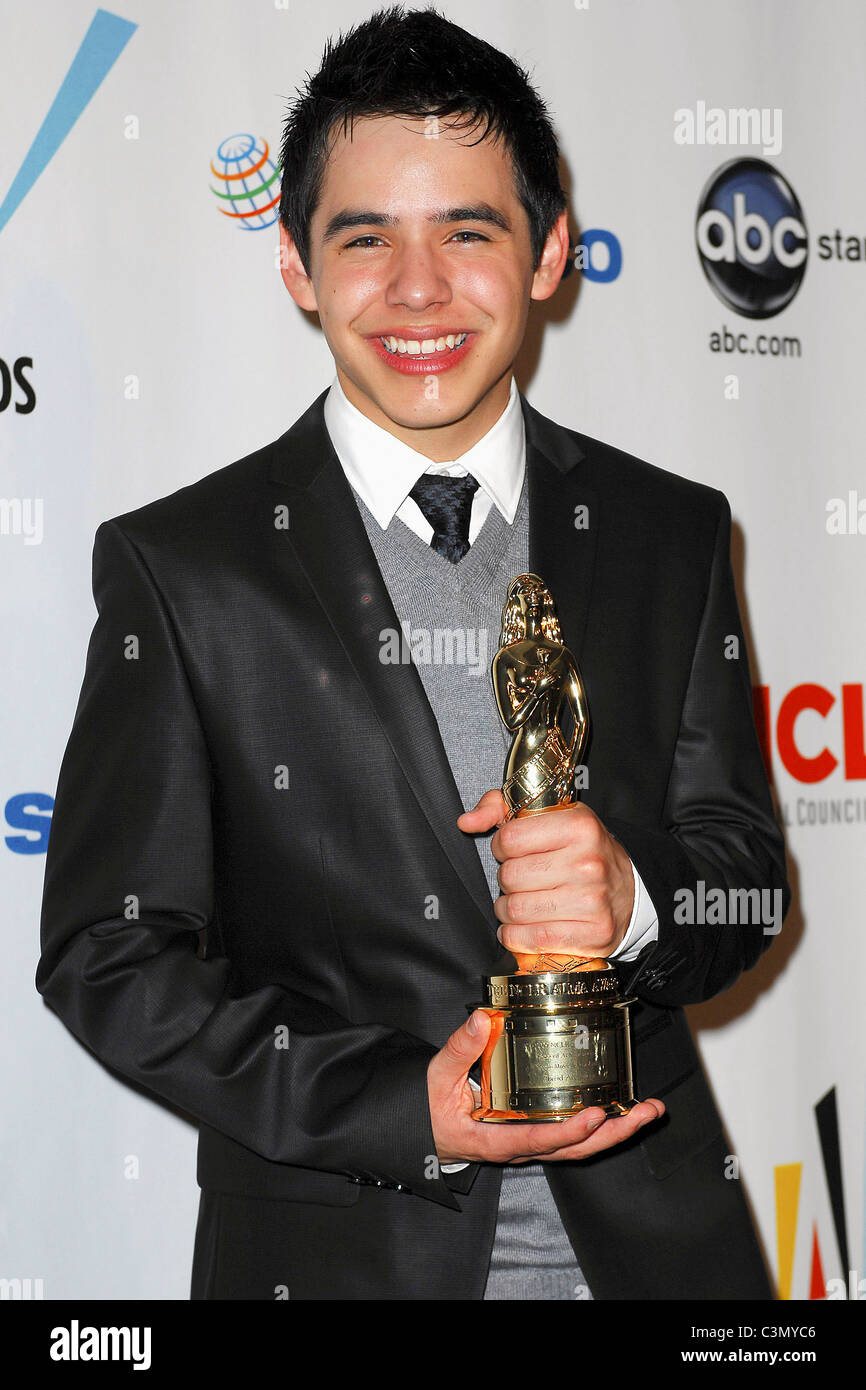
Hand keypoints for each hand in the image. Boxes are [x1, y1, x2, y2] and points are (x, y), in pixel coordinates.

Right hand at [428, 1009, 663, 1165]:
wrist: (423, 1129)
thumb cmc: (428, 1106)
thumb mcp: (435, 1076)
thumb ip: (459, 1048)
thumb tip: (482, 1019)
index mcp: (494, 1139)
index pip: (538, 1140)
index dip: (568, 1132)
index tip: (594, 1116)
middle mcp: (518, 1147)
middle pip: (573, 1151)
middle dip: (613, 1134)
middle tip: (645, 1113)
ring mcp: (530, 1143)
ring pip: (579, 1147)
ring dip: (616, 1131)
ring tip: (647, 1110)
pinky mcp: (536, 1132)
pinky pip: (572, 1136)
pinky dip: (601, 1124)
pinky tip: (621, 1108)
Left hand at [458, 789, 634, 959]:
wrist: (628, 890)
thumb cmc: (582, 851)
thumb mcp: (551, 816)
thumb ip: (502, 807)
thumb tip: (466, 822)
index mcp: (579, 826)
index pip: (509, 838)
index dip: (502, 847)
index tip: (514, 851)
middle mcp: (588, 862)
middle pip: (509, 877)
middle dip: (506, 881)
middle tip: (521, 880)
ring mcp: (592, 900)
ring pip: (516, 910)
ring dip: (507, 910)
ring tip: (520, 903)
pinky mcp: (593, 933)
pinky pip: (532, 939)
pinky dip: (516, 937)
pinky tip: (521, 927)